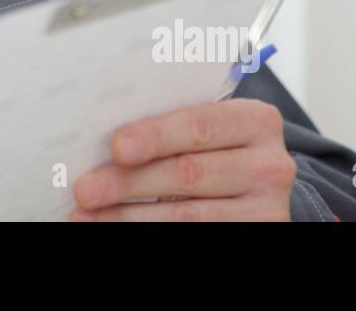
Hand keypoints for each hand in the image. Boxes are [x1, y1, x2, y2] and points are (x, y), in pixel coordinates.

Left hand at [69, 99, 295, 220]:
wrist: (259, 183)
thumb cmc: (219, 145)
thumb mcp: (211, 126)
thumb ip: (172, 123)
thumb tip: (106, 139)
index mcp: (257, 121)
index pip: (200, 126)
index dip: (155, 136)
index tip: (117, 148)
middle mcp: (269, 165)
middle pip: (188, 174)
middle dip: (129, 182)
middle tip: (86, 189)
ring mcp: (266, 208)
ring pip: (187, 215)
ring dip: (129, 216)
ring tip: (88, 214)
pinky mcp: (257, 234)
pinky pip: (193, 235)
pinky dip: (148, 229)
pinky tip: (117, 226)